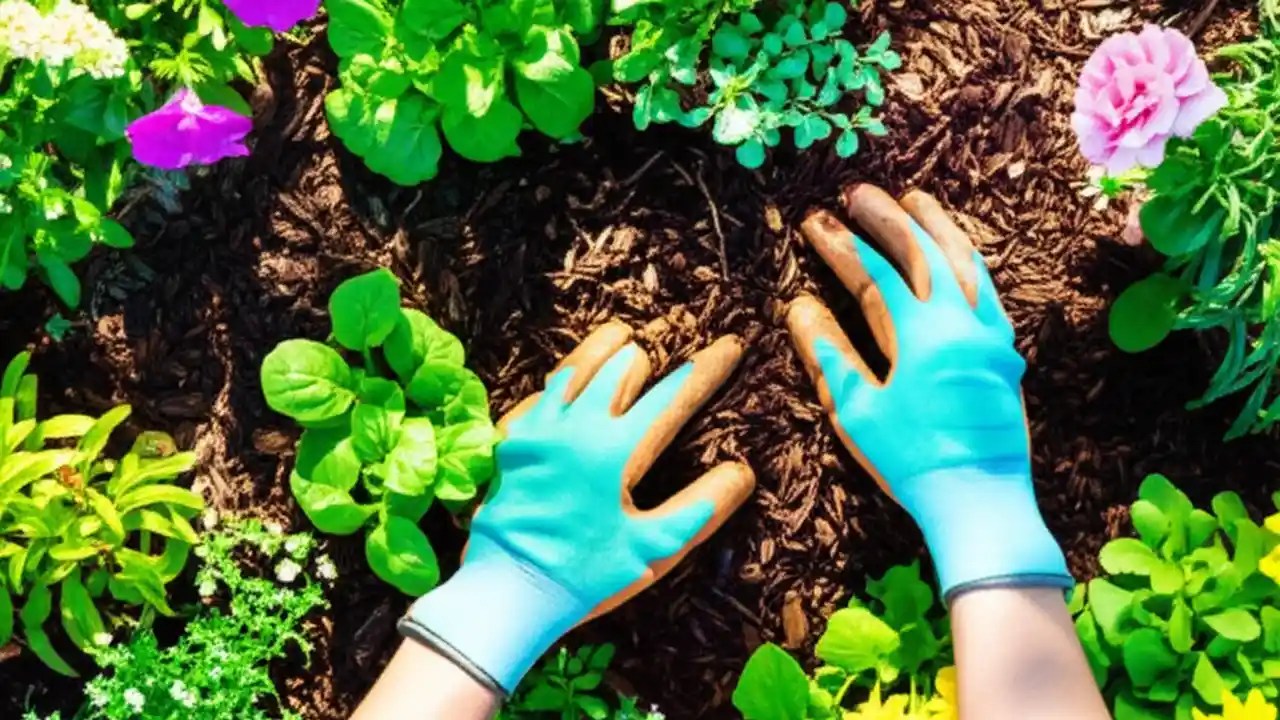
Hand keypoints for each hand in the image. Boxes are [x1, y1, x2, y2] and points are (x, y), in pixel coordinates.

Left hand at [398, 323, 754, 693]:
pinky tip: (563, 381)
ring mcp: (538, 429)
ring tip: (620, 334)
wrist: (507, 592)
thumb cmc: (585, 575)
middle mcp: (576, 426)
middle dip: (650, 354)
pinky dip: (557, 383)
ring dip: (601, 351)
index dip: (706, 370)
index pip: (672, 395)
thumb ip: (700, 507)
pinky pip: (536, 396)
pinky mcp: (509, 443)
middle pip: (619, 367)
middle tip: (666, 342)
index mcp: (616, 449)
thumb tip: (742, 472)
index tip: (730, 347)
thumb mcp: (653, 549)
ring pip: (573, 370)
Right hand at [786, 184, 1070, 601]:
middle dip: (889, 218)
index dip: (842, 244)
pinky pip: (989, 291)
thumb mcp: (857, 411)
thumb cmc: (912, 462)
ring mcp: (990, 336)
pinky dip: (970, 262)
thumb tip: (799, 306)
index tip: (815, 221)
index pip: (876, 274)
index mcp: (923, 336)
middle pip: (924, 253)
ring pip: (968, 263)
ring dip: (939, 227)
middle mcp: (962, 324)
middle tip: (858, 194)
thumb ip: (829, 354)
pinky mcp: (1004, 354)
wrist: (981, 502)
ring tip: (916, 199)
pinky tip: (960, 254)